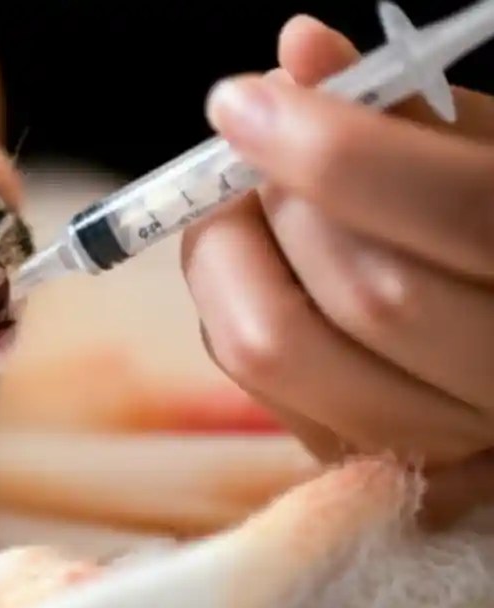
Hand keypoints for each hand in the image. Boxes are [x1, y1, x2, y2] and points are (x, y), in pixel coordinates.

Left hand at [182, 17, 493, 476]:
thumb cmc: (489, 224)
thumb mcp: (481, 155)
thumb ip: (401, 109)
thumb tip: (300, 50)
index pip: (461, 212)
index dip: (339, 150)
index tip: (245, 98)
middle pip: (371, 293)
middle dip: (282, 205)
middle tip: (255, 157)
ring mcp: (444, 445)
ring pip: (284, 352)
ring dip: (229, 261)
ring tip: (245, 211)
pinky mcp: (364, 469)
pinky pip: (254, 385)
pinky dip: (231, 311)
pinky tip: (265, 273)